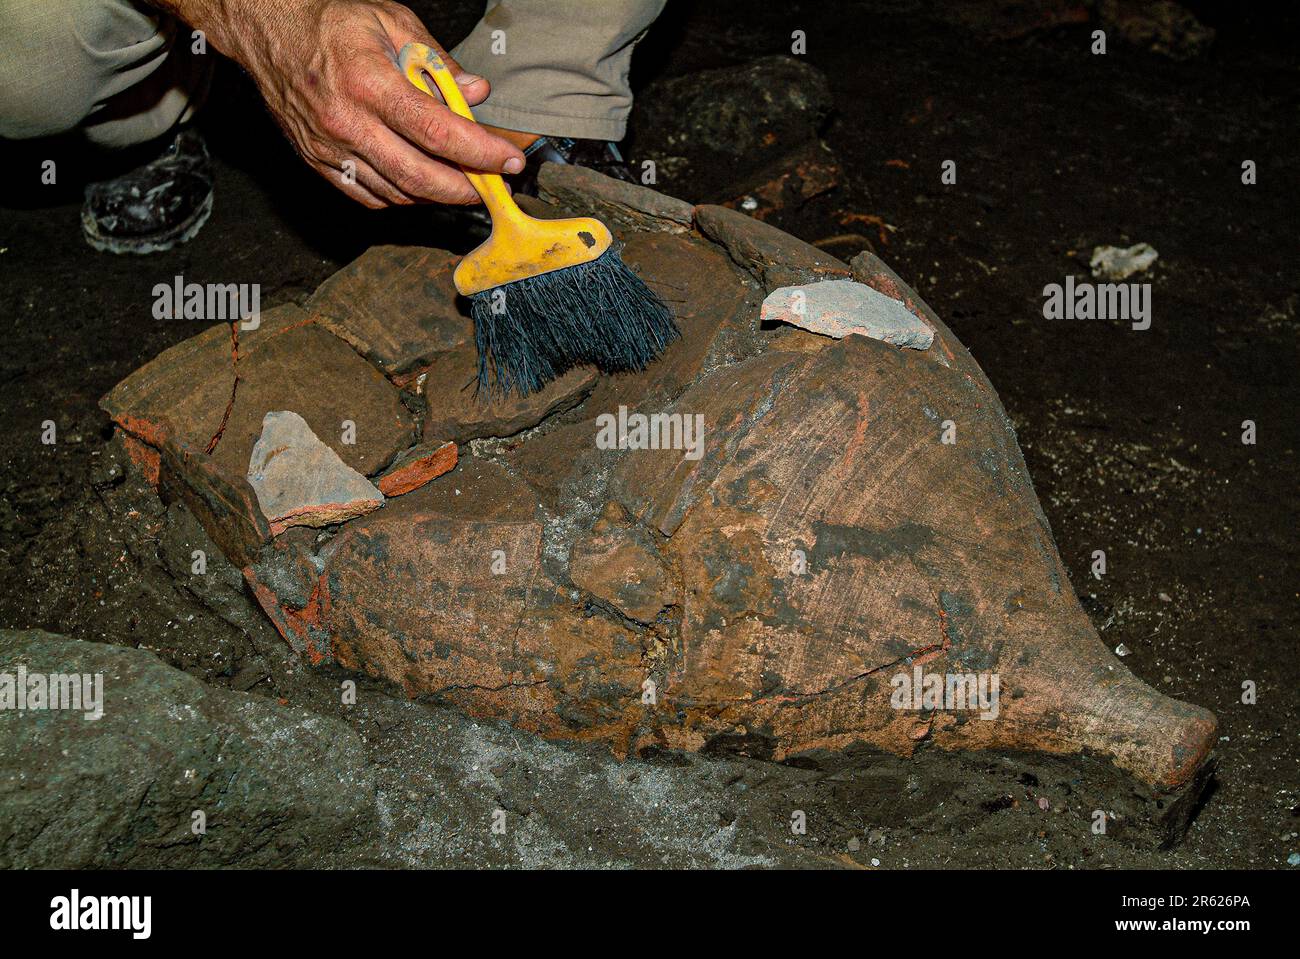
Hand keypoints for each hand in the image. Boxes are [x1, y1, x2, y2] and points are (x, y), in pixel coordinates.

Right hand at [170, 0, 523, 206]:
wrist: (267, 31)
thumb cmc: (332, 23)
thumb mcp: (391, 22)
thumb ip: (437, 62)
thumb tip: (475, 92)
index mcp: (368, 82)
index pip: (436, 131)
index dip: (479, 152)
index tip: (508, 160)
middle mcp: (346, 122)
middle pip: (418, 175)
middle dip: (465, 187)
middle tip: (492, 185)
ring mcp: (329, 148)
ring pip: (397, 192)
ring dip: (436, 194)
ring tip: (462, 180)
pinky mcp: (318, 163)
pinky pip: (370, 197)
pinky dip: (403, 196)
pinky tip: (421, 180)